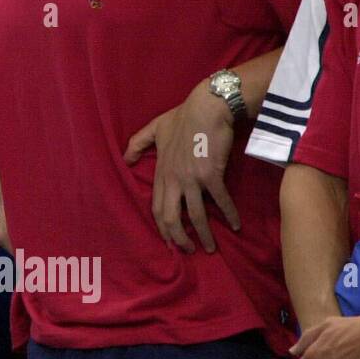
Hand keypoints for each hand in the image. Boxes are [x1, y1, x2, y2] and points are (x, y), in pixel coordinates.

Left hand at [124, 80, 239, 252]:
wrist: (207, 107)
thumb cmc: (183, 117)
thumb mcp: (154, 128)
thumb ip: (138, 142)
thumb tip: (125, 158)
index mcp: (161, 172)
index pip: (157, 207)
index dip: (162, 226)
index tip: (169, 240)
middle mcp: (173, 179)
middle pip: (171, 218)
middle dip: (178, 239)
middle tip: (188, 251)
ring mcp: (191, 179)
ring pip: (195, 215)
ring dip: (204, 235)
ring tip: (211, 248)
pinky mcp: (211, 175)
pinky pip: (220, 201)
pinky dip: (229, 215)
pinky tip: (235, 225)